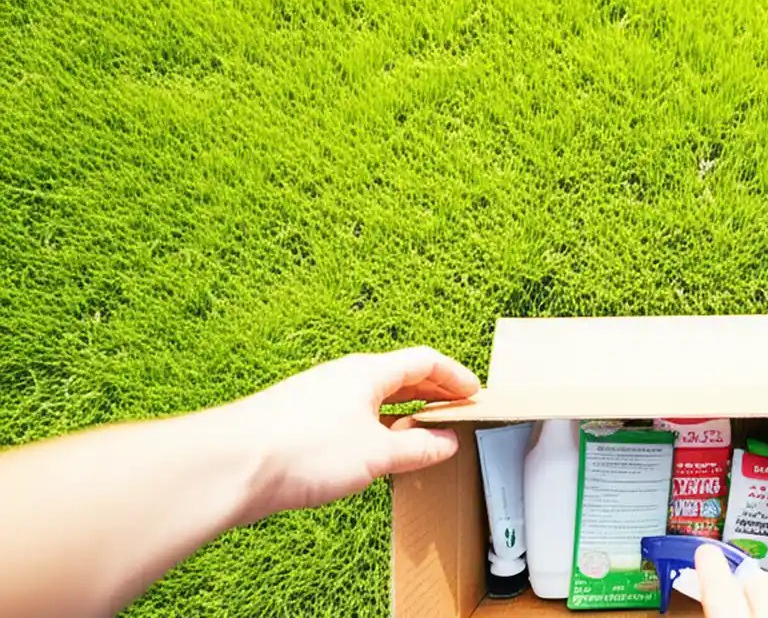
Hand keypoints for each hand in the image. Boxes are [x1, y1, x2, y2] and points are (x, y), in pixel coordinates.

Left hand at [220, 346, 480, 522]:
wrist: (232, 465)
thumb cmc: (302, 450)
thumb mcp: (376, 454)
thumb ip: (417, 447)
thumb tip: (446, 443)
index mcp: (368, 373)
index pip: (423, 362)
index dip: (454, 376)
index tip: (475, 393)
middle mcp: (344, 378)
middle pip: (399, 377)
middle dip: (432, 394)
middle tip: (456, 412)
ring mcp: (320, 397)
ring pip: (373, 398)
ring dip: (403, 413)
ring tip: (420, 437)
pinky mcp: (300, 422)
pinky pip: (352, 416)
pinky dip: (375, 428)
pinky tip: (375, 455)